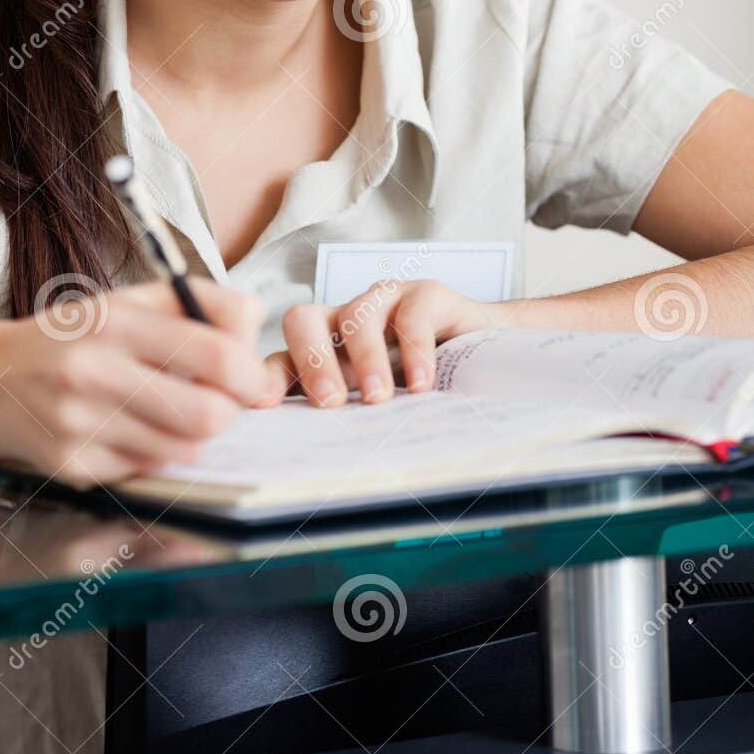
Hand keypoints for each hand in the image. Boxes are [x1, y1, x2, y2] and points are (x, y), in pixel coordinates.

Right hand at [0, 277, 282, 486]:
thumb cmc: (76, 338)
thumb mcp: (128, 301)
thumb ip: (200, 302)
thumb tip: (257, 321)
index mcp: (114, 321)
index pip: (215, 353)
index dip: (251, 373)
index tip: (255, 378)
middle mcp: (93, 372)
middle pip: (208, 415)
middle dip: (228, 411)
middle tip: (219, 400)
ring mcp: (81, 425)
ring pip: (184, 449)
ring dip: (193, 435)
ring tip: (173, 412)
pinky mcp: (74, 467)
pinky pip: (149, 469)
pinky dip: (155, 453)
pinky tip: (131, 430)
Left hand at [261, 279, 509, 406]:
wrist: (492, 357)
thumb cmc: (428, 388)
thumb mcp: (382, 410)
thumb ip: (349, 420)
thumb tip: (314, 460)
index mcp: (324, 351)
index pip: (280, 357)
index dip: (267, 378)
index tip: (262, 406)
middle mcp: (345, 320)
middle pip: (303, 320)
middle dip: (310, 360)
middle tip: (330, 401)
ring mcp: (384, 301)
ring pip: (355, 314)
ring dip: (364, 359)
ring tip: (379, 398)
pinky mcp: (425, 294)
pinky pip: (410, 313)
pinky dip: (413, 350)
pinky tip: (422, 383)